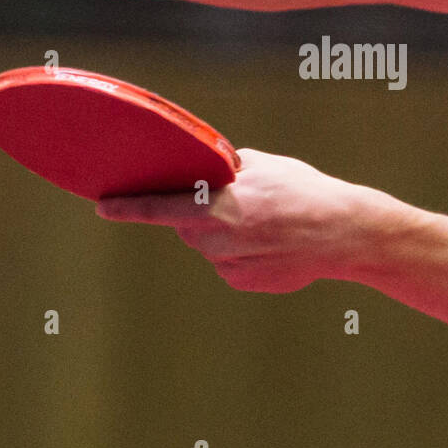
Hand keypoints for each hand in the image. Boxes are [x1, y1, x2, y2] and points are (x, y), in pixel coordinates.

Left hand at [95, 149, 382, 292]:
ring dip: (222, 233)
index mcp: (219, 205)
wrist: (344, 233)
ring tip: (264, 222)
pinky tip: (270, 244)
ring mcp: (230, 264)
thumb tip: (200, 169)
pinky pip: (227, 263)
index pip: (160, 207)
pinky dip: (240, 252)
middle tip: (236, 201)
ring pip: (207, 245)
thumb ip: (225, 170)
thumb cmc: (304, 190)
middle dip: (200, 212)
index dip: (129, 207)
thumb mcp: (263, 166)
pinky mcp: (243, 281)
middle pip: (186, 225)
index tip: (103, 205)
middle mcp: (219, 238)